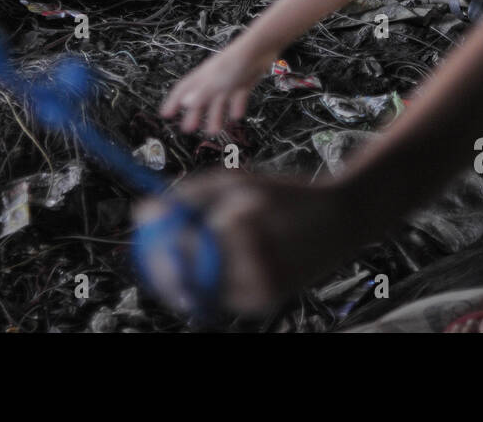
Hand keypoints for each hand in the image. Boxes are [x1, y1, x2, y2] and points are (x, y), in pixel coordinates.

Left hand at [134, 171, 350, 316]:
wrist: (341, 220)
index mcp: (243, 224)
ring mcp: (262, 286)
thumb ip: (187, 194)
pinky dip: (210, 283)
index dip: (157, 241)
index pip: (181, 244)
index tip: (144, 229)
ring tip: (185, 252)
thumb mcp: (237, 181)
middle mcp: (253, 260)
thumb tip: (141, 212)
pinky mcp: (267, 301)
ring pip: (200, 290)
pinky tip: (214, 264)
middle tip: (150, 251)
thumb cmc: (283, 195)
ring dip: (184, 276)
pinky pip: (222, 297)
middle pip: (186, 275)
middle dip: (162, 265)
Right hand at [160, 41, 276, 134]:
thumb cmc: (235, 60)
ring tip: (213, 131)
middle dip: (193, 114)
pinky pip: (236, 98)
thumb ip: (201, 93)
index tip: (166, 114)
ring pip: (218, 102)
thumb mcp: (215, 81)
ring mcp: (227, 82)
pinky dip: (235, 107)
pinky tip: (236, 116)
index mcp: (202, 77)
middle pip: (199, 100)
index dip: (172, 102)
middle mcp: (212, 80)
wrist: (259, 49)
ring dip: (215, 116)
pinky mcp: (242, 83)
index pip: (182, 90)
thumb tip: (185, 104)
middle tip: (188, 128)